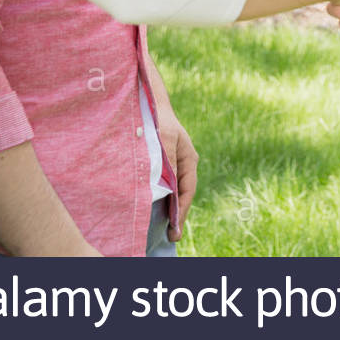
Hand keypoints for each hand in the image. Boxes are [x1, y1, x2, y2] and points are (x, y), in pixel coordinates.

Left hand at [157, 114, 197, 241]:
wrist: (150, 103)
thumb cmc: (159, 120)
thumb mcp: (165, 139)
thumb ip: (168, 162)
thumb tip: (169, 188)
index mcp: (189, 160)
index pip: (187, 191)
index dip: (182, 211)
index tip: (176, 228)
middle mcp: (183, 164)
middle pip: (181, 194)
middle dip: (177, 215)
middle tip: (171, 236)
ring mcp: (173, 164)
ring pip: (172, 191)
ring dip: (167, 208)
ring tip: (162, 229)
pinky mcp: (161, 164)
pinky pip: (162, 184)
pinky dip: (159, 198)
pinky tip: (151, 207)